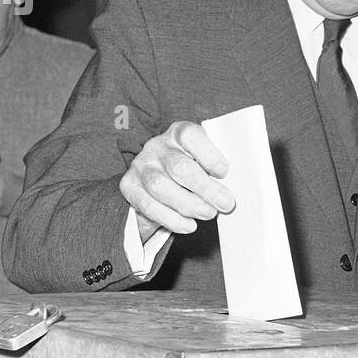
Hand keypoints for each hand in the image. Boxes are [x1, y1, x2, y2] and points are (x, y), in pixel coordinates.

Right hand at [119, 121, 234, 239]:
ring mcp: (141, 166)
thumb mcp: (205, 162)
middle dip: (205, 188)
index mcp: (179, 133)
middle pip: (179, 167)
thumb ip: (216, 172)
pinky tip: (189, 225)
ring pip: (160, 187)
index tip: (224, 173)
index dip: (209, 155)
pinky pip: (148, 205)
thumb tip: (229, 195)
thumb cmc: (193, 169)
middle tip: (225, 203)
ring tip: (209, 214)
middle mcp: (157, 146)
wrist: (161, 182)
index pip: (191, 136)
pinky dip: (171, 219)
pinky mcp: (129, 186)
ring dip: (188, 205)